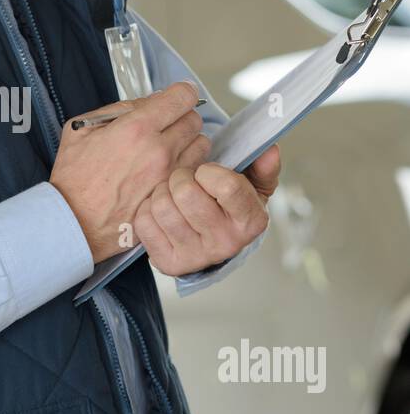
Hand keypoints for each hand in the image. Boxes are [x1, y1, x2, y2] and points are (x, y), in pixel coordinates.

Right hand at [50, 82, 211, 263]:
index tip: (177, 97)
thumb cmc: (74, 179)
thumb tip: (147, 103)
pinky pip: (194, 172)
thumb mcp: (81, 130)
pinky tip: (168, 169)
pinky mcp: (172, 196)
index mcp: (136, 128)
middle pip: (194, 119)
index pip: (183, 96)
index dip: (181, 93)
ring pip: (201, 145)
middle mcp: (159, 150)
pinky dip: (187, 166)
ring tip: (170, 147)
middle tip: (166, 125)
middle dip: (182, 117)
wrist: (74, 223)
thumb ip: (117, 110)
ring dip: (189, 142)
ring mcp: (169, 175)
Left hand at [132, 143, 280, 275]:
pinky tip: (161, 213)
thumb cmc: (230, 206)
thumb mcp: (253, 186)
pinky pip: (143, 222)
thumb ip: (263, 166)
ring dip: (161, 193)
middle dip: (180, 177)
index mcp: (250, 221)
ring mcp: (196, 257)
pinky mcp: (169, 263)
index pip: (226, 186)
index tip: (206, 172)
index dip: (208, 171)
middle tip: (185, 180)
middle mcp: (225, 243)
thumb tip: (269, 151)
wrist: (212, 241)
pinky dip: (146, 210)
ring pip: (161, 206)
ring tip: (172, 196)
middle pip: (185, 193)